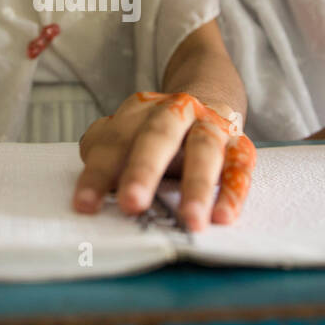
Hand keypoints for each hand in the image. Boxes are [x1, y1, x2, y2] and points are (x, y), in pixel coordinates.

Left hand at [73, 91, 256, 231]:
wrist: (206, 104)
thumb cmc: (155, 135)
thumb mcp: (125, 137)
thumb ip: (105, 157)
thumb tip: (88, 195)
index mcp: (140, 110)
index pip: (114, 141)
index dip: (98, 173)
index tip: (84, 206)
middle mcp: (177, 111)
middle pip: (158, 136)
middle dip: (144, 170)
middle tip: (132, 205)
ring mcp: (212, 125)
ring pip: (204, 150)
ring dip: (197, 185)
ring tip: (190, 220)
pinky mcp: (240, 144)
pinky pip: (239, 167)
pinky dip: (233, 193)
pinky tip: (223, 218)